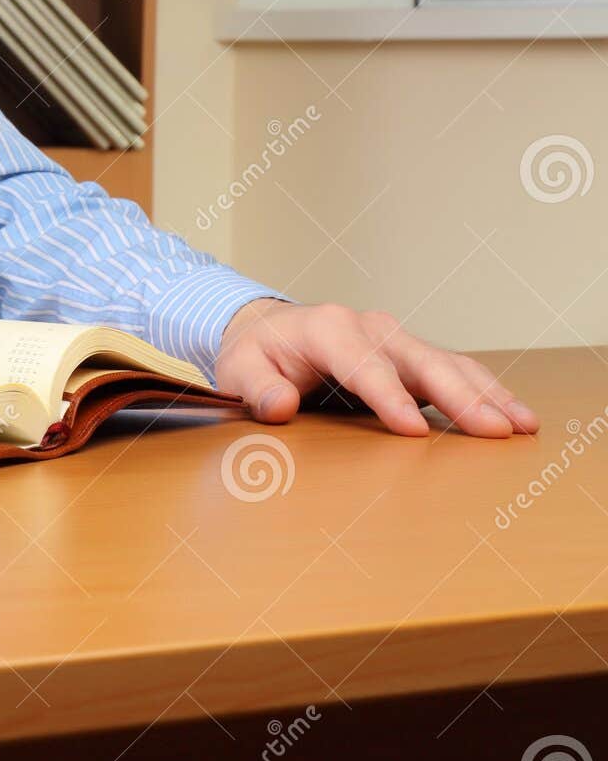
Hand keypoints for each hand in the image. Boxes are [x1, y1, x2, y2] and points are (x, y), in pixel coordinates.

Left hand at [215, 299, 539, 438]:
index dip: (389, 398)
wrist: (266, 330)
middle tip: (495, 430)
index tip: (414, 431)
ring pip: (449, 365)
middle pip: (421, 362)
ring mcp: (396, 340)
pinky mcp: (410, 356)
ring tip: (522, 425)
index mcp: (327, 329)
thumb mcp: (238, 370)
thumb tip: (281, 405)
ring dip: (487, 394)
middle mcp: (370, 328)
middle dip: (459, 396)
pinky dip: (485, 391)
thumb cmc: (254, 354)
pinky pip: (454, 372)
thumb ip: (257, 389)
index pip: (363, 365)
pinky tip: (514, 415)